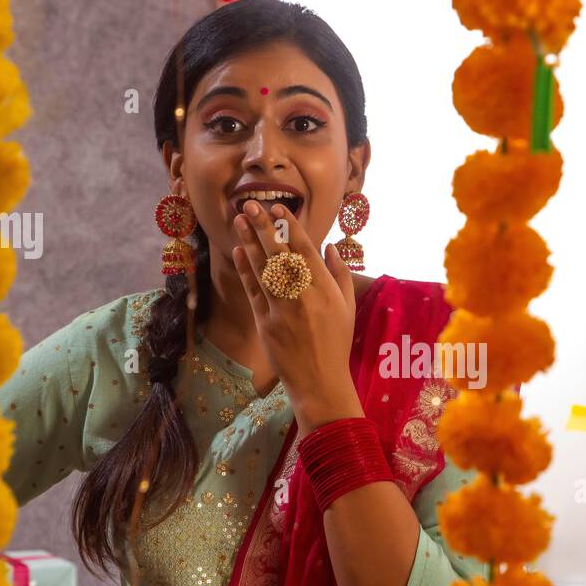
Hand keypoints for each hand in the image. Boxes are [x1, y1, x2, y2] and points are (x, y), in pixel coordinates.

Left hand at [230, 200, 363, 433]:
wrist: (320, 381)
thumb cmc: (337, 343)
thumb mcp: (348, 307)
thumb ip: (340, 274)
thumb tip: (330, 246)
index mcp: (325, 289)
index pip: (304, 249)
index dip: (289, 226)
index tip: (278, 208)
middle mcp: (302, 294)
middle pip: (280, 253)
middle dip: (264, 226)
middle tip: (250, 203)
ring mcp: (281, 308)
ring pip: (262, 268)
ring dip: (249, 241)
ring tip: (239, 219)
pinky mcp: (265, 322)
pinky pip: (253, 290)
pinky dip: (245, 269)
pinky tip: (238, 251)